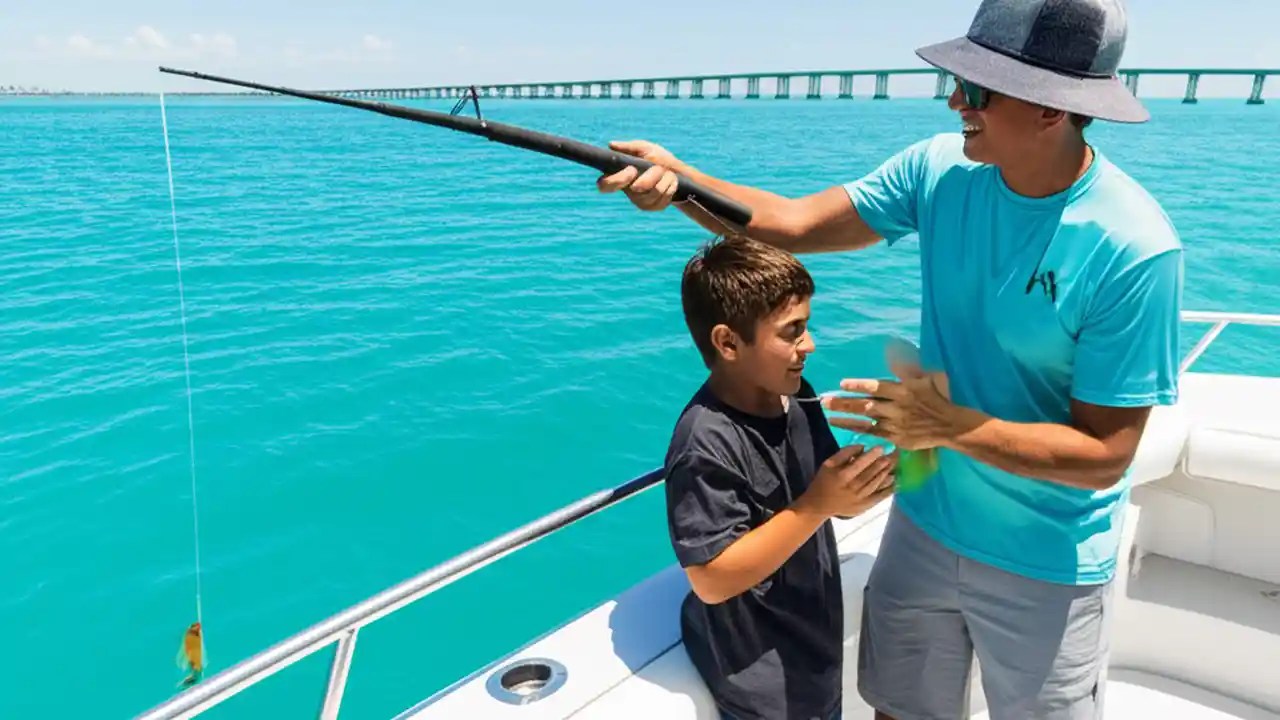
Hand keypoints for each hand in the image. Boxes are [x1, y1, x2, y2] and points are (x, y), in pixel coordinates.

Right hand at [595, 140, 685, 211]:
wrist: (678, 172)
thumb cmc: (657, 158)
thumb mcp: (645, 148)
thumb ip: (630, 147)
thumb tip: (611, 145)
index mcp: (620, 176)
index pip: (604, 186)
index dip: (616, 180)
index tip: (632, 170)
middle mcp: (628, 191)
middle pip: (634, 190)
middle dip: (649, 178)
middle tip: (658, 168)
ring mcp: (641, 201)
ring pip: (654, 192)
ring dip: (665, 177)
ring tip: (667, 171)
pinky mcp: (653, 207)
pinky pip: (664, 197)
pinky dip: (671, 184)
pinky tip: (672, 180)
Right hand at [794, 444, 896, 519]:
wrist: (820, 505)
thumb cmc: (824, 481)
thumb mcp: (828, 464)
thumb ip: (844, 454)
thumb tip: (862, 447)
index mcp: (843, 475)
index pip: (860, 463)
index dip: (872, 455)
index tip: (881, 447)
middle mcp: (853, 487)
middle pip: (871, 473)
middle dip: (882, 463)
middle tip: (891, 455)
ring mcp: (860, 498)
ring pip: (876, 484)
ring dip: (886, 474)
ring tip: (892, 466)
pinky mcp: (864, 506)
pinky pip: (879, 497)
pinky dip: (888, 490)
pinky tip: (895, 483)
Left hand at [822, 375, 956, 450]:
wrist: (949, 425)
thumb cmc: (936, 398)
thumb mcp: (925, 378)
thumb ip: (907, 367)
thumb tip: (892, 352)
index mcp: (903, 390)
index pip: (876, 387)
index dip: (859, 385)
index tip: (842, 383)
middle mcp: (896, 407)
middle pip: (865, 404)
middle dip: (844, 403)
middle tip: (825, 400)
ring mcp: (894, 423)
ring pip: (865, 419)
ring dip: (845, 417)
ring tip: (828, 413)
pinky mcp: (894, 436)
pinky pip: (870, 432)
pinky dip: (855, 428)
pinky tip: (841, 425)